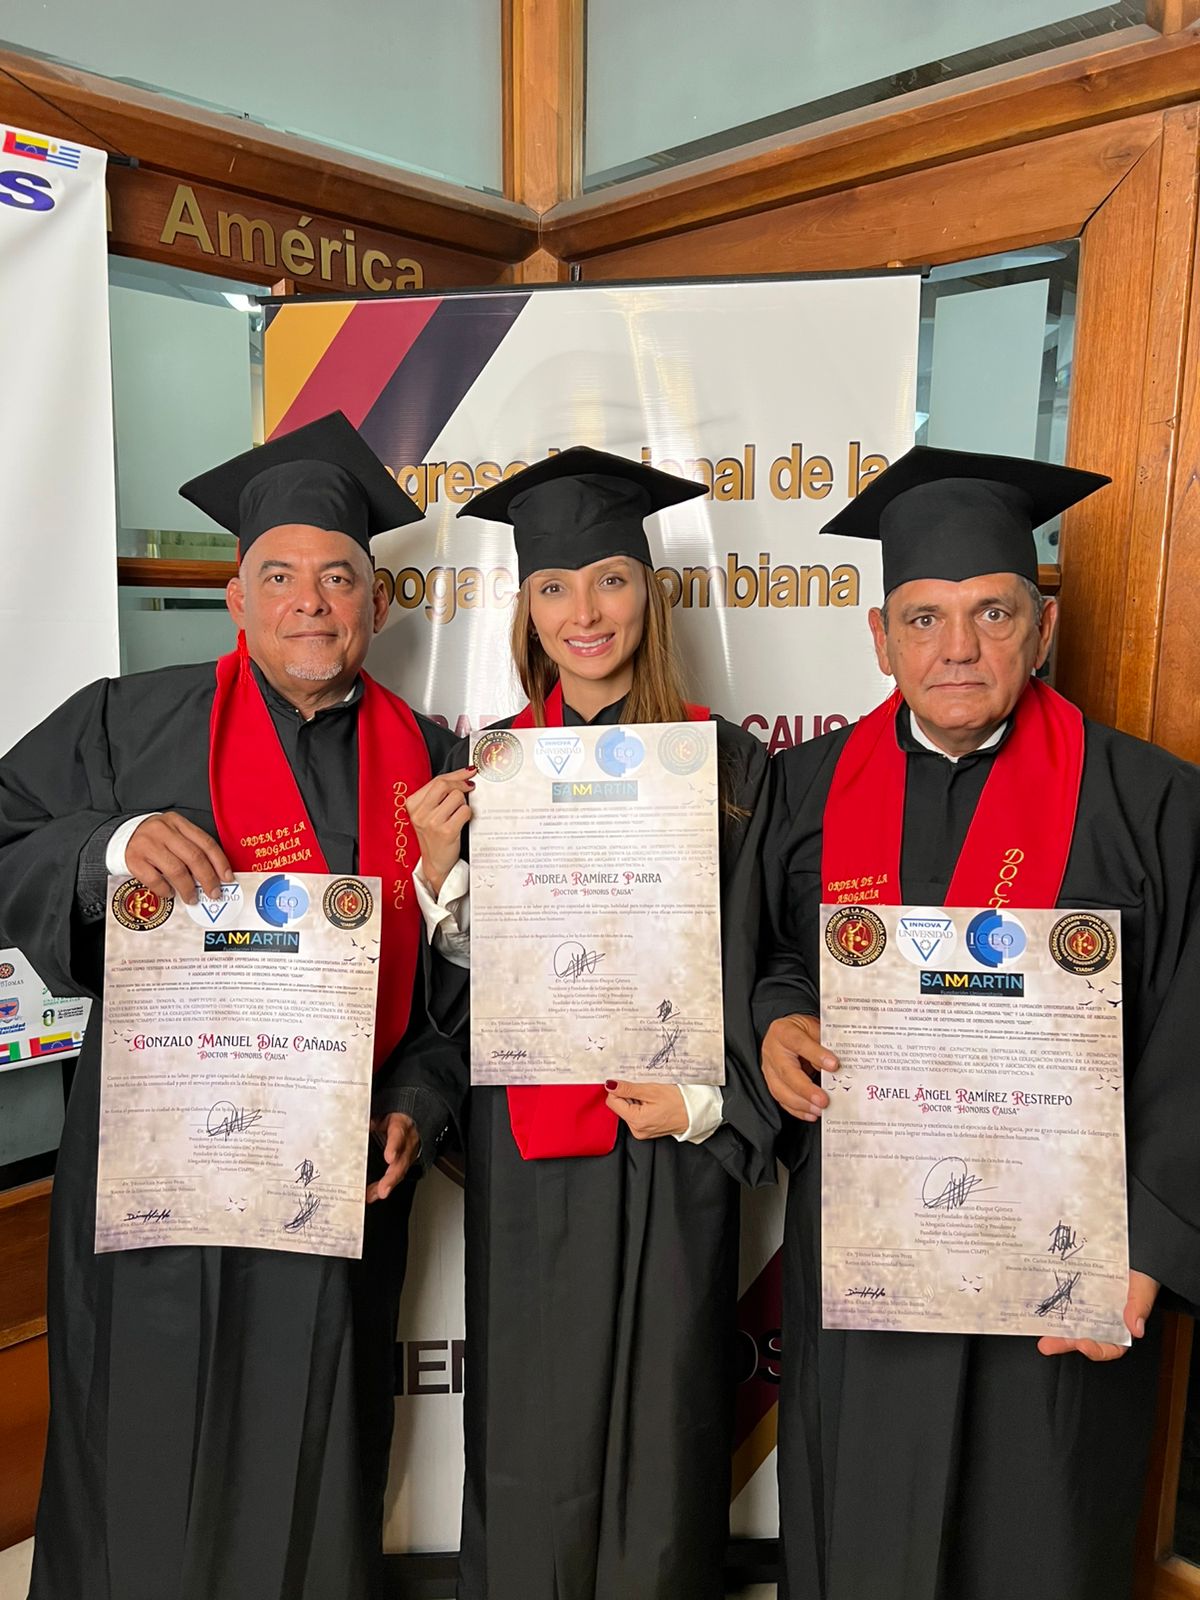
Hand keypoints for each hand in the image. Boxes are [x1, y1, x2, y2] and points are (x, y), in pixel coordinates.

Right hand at [125, 812, 231, 904]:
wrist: (122, 835)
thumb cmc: (156, 839)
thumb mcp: (175, 834)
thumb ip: (192, 848)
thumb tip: (215, 875)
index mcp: (178, 823)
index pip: (206, 842)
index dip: (220, 862)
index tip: (227, 878)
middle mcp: (163, 831)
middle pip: (193, 857)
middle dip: (208, 878)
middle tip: (214, 893)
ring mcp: (147, 844)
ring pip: (176, 870)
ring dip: (188, 888)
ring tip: (192, 897)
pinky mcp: (133, 859)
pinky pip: (154, 879)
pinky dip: (165, 890)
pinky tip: (170, 893)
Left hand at [366, 1111, 419, 1202]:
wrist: (410, 1121)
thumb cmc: (393, 1119)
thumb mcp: (382, 1114)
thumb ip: (370, 1120)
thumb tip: (359, 1125)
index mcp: (401, 1126)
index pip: (399, 1135)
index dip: (394, 1147)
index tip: (389, 1158)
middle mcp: (407, 1142)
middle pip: (402, 1161)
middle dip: (392, 1177)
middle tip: (383, 1189)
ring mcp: (407, 1155)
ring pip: (400, 1172)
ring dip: (387, 1185)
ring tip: (374, 1195)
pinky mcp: (404, 1164)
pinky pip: (395, 1177)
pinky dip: (383, 1187)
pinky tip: (373, 1194)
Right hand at [406, 769, 473, 895]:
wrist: (435, 863)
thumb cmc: (435, 836)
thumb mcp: (429, 812)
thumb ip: (442, 792)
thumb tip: (466, 772)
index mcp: (413, 804)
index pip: (437, 780)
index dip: (457, 774)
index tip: (469, 772)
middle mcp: (420, 813)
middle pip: (445, 785)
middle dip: (460, 785)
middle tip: (468, 789)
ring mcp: (432, 823)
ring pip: (457, 797)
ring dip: (463, 804)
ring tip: (457, 815)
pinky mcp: (446, 832)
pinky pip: (465, 811)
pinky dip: (468, 815)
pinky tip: (462, 822)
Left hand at [604, 1080, 688, 1139]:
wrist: (696, 1113)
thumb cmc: (679, 1102)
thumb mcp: (652, 1090)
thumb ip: (628, 1089)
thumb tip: (609, 1085)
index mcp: (636, 1121)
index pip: (612, 1102)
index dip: (618, 1090)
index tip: (630, 1083)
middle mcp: (636, 1130)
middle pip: (620, 1107)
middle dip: (628, 1095)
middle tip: (645, 1090)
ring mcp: (642, 1131)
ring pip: (628, 1110)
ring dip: (636, 1100)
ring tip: (652, 1097)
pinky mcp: (647, 1130)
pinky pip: (637, 1115)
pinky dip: (642, 1106)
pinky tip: (654, 1102)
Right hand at [761, 1014, 838, 1120]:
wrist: (787, 1033)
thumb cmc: (801, 1030)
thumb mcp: (814, 1027)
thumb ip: (823, 1044)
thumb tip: (834, 1066)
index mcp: (783, 1031)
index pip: (798, 1043)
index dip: (816, 1054)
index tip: (834, 1065)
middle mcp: (772, 1050)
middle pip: (786, 1072)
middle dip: (806, 1089)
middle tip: (823, 1100)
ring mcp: (770, 1069)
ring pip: (781, 1090)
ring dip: (801, 1103)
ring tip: (819, 1109)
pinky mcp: (772, 1083)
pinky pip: (782, 1099)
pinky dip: (797, 1110)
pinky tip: (810, 1113)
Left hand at [1036, 1269, 1158, 1360]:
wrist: (1131, 1247)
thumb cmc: (1141, 1269)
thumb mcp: (1143, 1284)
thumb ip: (1139, 1305)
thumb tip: (1137, 1329)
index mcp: (1123, 1323)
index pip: (1112, 1346)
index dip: (1097, 1350)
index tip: (1083, 1345)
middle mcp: (1103, 1318)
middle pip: (1084, 1337)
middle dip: (1065, 1343)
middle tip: (1048, 1345)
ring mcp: (1088, 1304)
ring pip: (1071, 1322)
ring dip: (1055, 1330)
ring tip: (1039, 1332)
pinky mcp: (1077, 1291)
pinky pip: (1065, 1301)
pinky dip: (1054, 1306)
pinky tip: (1042, 1307)